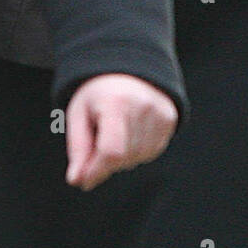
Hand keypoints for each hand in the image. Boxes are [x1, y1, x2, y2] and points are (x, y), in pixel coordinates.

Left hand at [65, 73, 177, 190]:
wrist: (127, 67)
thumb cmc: (98, 93)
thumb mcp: (78, 114)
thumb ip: (78, 148)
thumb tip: (77, 180)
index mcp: (116, 103)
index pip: (112, 152)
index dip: (97, 171)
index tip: (83, 179)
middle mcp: (143, 107)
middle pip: (124, 158)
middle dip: (106, 161)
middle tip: (98, 139)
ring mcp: (160, 114)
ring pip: (137, 158)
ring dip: (122, 156)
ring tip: (115, 130)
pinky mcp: (170, 120)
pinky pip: (151, 152)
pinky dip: (137, 150)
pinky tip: (130, 131)